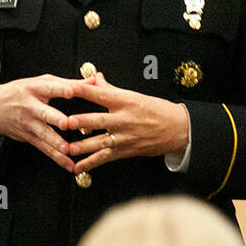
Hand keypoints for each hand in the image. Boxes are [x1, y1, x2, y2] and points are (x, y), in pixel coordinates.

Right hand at [0, 74, 88, 171]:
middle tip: (66, 123)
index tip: (72, 91)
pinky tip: (68, 164)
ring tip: (66, 149)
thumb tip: (94, 81)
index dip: (61, 89)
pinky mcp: (29, 137)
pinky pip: (44, 148)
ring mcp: (29, 123)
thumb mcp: (40, 82)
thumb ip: (68, 82)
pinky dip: (57, 157)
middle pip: (44, 113)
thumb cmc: (21, 92)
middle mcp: (31, 106)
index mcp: (35, 89)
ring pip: (43, 134)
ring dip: (55, 142)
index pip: (50, 88)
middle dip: (55, 118)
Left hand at [63, 72, 189, 172]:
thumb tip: (95, 77)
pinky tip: (77, 167)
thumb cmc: (157, 109)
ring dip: (83, 146)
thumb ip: (111, 89)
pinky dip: (91, 163)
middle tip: (64, 122)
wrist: (180, 129)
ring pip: (100, 142)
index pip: (101, 94)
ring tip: (67, 148)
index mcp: (126, 101)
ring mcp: (126, 137)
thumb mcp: (135, 95)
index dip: (83, 91)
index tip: (67, 89)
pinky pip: (106, 158)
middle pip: (99, 120)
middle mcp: (125, 119)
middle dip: (81, 121)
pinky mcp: (127, 151)